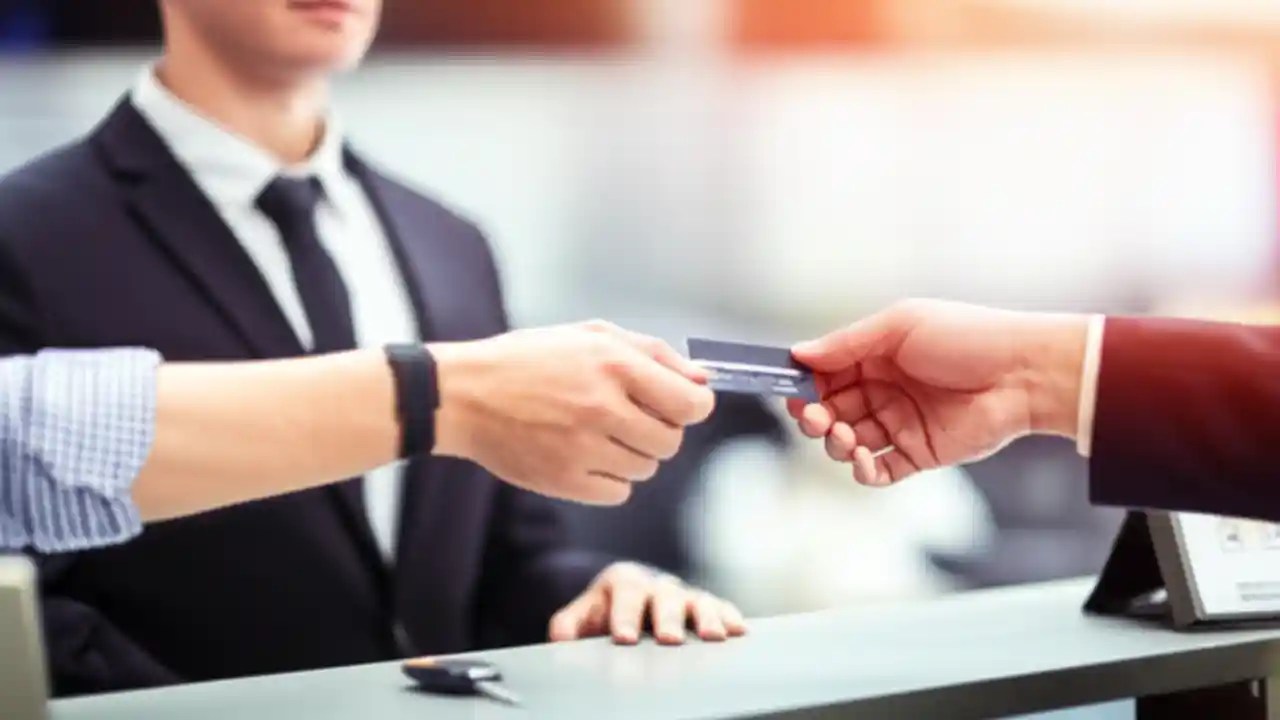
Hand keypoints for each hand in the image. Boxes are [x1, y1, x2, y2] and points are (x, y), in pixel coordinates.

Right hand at [430, 321, 714, 504]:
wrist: (465, 395)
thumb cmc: (531, 360)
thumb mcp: (591, 335)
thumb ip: (653, 354)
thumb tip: (702, 380)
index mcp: (614, 365)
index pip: (691, 404)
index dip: (693, 406)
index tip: (681, 405)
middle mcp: (602, 408)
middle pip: (671, 441)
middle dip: (660, 430)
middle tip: (630, 417)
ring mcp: (583, 449)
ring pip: (647, 469)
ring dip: (633, 453)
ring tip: (598, 432)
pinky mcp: (565, 481)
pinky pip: (618, 492)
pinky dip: (610, 479)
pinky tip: (585, 455)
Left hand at [548, 562, 746, 644]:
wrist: (629, 598)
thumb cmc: (605, 611)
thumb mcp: (583, 614)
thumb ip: (569, 623)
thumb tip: (561, 638)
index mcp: (624, 581)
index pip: (625, 593)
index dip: (624, 615)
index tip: (623, 637)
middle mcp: (657, 584)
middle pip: (664, 597)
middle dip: (667, 618)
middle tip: (668, 639)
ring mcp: (683, 594)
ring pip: (697, 599)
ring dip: (706, 617)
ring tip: (713, 637)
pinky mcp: (704, 605)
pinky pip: (720, 606)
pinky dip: (730, 616)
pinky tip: (739, 631)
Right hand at [788, 300, 1088, 486]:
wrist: (1026, 374)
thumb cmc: (969, 338)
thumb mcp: (900, 325)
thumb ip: (847, 343)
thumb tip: (799, 354)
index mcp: (876, 356)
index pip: (825, 373)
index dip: (804, 384)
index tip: (791, 391)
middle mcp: (883, 390)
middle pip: (830, 411)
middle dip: (814, 417)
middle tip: (814, 417)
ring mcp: (899, 424)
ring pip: (847, 443)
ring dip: (836, 443)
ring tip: (846, 436)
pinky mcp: (918, 454)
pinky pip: (878, 471)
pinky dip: (862, 471)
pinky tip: (862, 460)